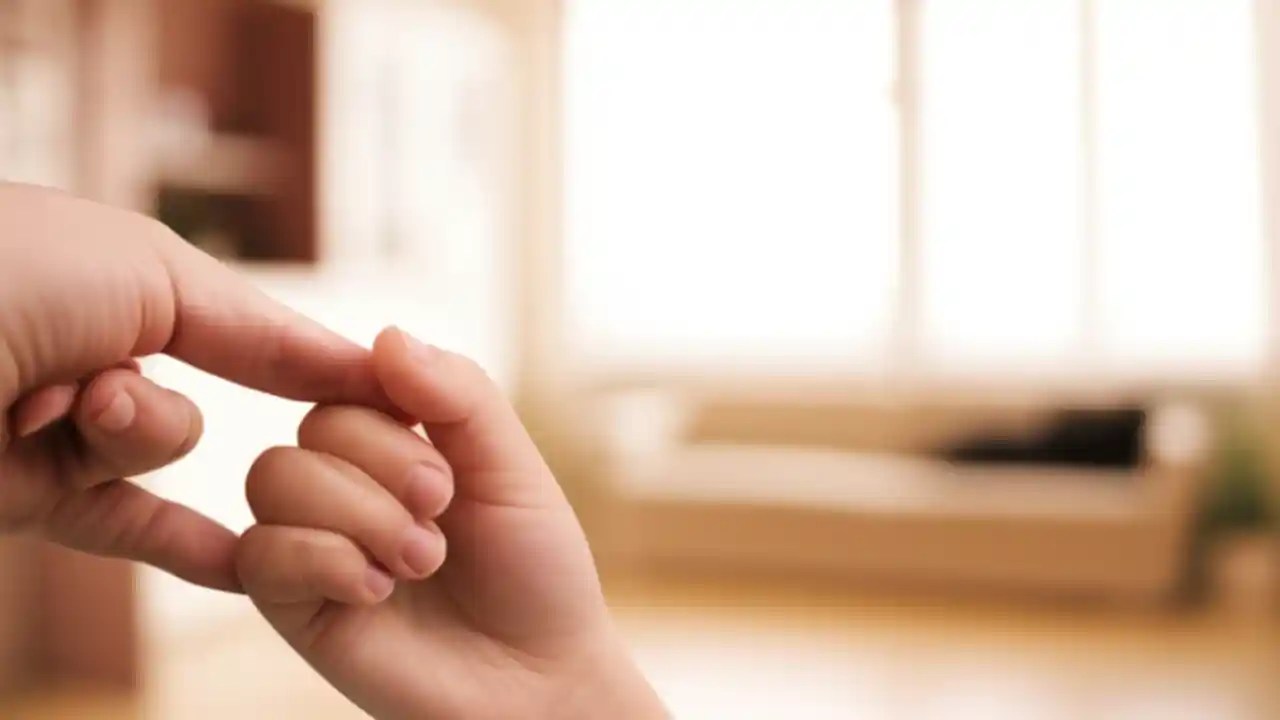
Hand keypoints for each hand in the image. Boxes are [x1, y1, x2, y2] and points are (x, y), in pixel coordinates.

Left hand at [0, 183, 387, 589]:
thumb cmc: (5, 274)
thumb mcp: (147, 272)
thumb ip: (254, 325)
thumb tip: (357, 359)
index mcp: (115, 277)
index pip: (245, 328)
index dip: (317, 365)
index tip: (402, 405)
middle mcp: (92, 351)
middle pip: (214, 396)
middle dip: (221, 399)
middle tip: (255, 433)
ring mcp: (58, 430)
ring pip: (163, 455)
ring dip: (135, 431)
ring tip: (70, 406)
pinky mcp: (27, 500)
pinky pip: (132, 530)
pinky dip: (196, 550)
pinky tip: (262, 569)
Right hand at [236, 327, 666, 719]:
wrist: (538, 678)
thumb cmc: (534, 570)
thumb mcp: (512, 466)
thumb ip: (458, 394)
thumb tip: (386, 334)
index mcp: (395, 441)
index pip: (351, 380)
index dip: (389, 412)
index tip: (448, 466)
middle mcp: (344, 484)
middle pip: (311, 428)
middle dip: (385, 469)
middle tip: (441, 514)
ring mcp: (312, 542)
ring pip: (274, 479)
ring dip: (360, 517)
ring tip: (421, 561)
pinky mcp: (291, 604)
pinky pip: (260, 553)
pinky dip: (326, 562)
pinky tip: (378, 592)